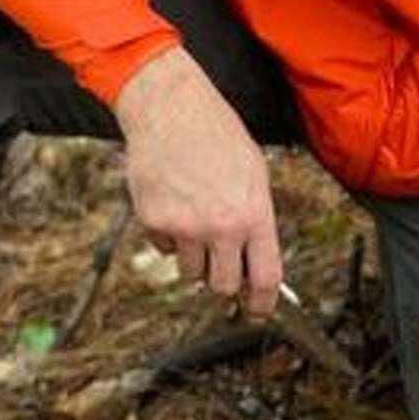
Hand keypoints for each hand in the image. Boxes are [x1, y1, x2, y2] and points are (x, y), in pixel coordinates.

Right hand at [114, 47, 282, 316]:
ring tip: (196, 220)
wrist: (170, 109)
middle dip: (224, 280)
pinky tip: (175, 204)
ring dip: (194, 257)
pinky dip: (169, 237)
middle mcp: (220, 226)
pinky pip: (164, 249)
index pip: (264, 278)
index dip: (263, 303)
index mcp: (253, 213)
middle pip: (222, 287)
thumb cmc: (216, 135)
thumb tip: (257, 260)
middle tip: (222, 263)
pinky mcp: (153, 222)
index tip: (259, 310)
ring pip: (190, 272)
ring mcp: (184, 227)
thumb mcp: (254, 173)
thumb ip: (256, 219)